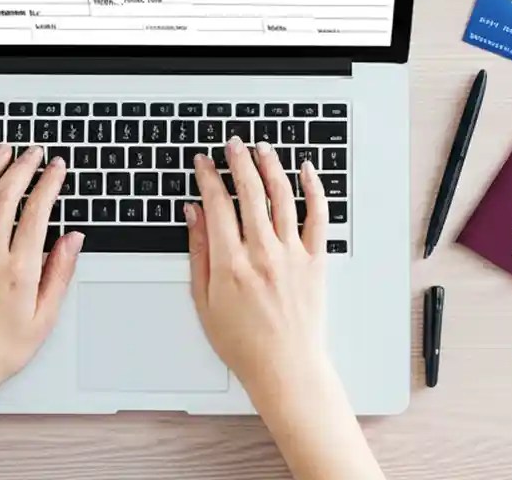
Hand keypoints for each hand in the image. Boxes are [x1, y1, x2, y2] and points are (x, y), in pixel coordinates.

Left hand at [0, 144, 82, 402]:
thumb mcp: (44, 318)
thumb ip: (59, 274)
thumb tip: (73, 240)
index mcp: (18, 270)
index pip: (38, 211)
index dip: (49, 182)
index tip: (56, 168)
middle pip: (7, 194)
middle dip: (24, 166)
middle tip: (34, 152)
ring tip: (4, 150)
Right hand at [185, 136, 329, 394]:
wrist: (285, 367)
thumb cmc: (243, 342)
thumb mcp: (203, 300)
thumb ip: (198, 253)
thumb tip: (194, 214)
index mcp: (230, 263)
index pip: (217, 204)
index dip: (207, 176)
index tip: (203, 163)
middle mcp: (262, 253)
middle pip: (249, 191)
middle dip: (238, 160)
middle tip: (232, 144)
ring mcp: (292, 255)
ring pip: (282, 196)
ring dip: (270, 166)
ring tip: (262, 149)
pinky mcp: (315, 260)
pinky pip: (318, 216)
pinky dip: (313, 189)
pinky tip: (305, 171)